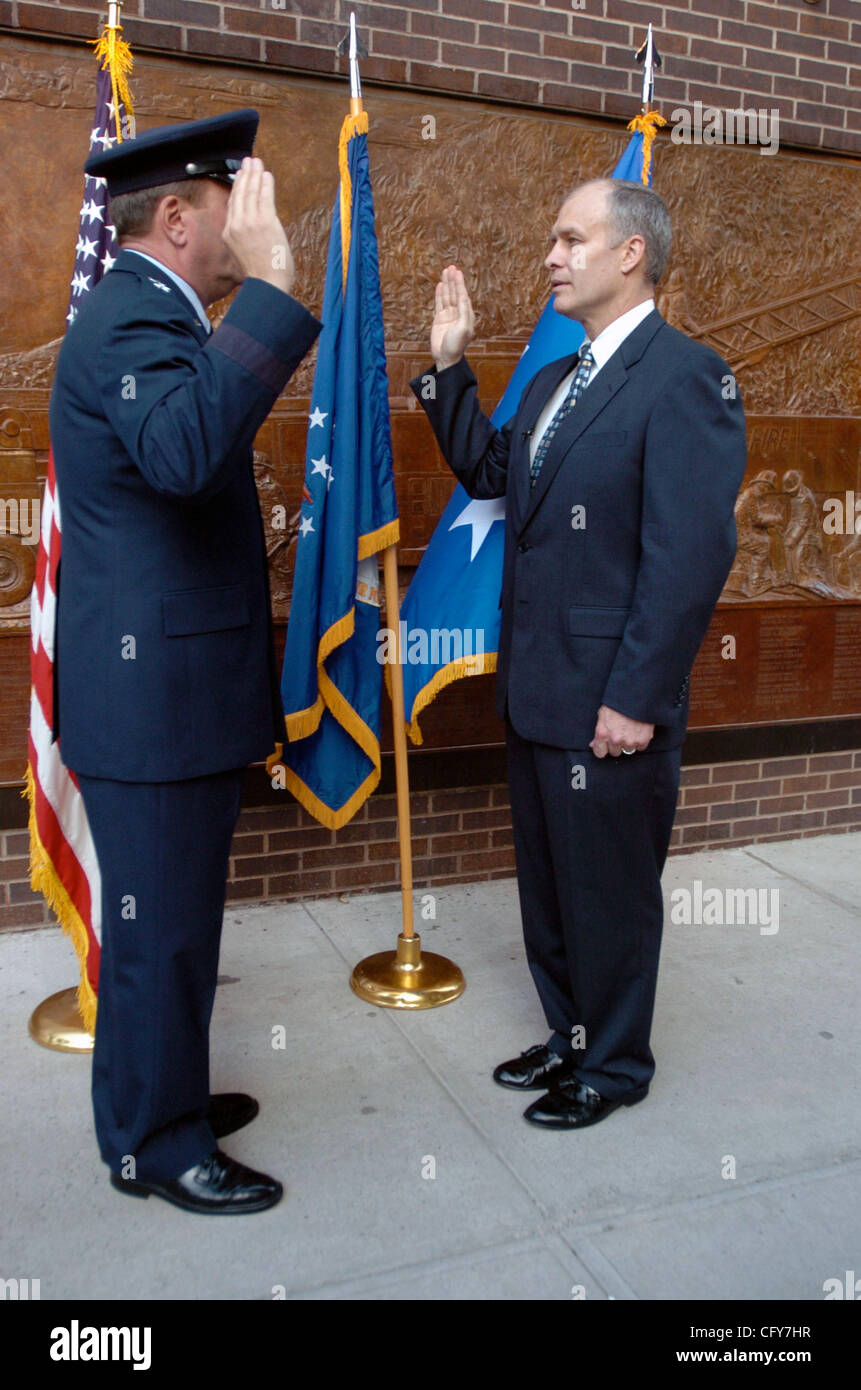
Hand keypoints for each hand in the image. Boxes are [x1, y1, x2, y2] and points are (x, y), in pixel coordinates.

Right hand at [223, 157, 293, 294]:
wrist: (268, 284)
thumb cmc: (261, 276)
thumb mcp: (243, 256)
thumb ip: (243, 240)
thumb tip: (250, 234)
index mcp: (228, 234)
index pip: (232, 205)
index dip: (237, 188)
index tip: (240, 177)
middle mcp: (236, 225)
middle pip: (239, 194)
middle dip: (244, 175)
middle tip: (248, 162)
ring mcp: (250, 222)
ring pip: (251, 191)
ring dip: (254, 173)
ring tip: (257, 162)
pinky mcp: (265, 221)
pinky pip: (265, 196)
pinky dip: (265, 183)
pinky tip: (267, 175)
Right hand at [431, 265, 474, 370]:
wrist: (445, 357)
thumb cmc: (456, 346)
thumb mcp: (464, 329)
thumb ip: (464, 312)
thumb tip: (462, 297)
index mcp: (467, 315)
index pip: (463, 296)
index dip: (460, 284)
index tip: (457, 273)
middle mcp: (458, 314)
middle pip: (455, 293)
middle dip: (453, 280)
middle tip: (451, 267)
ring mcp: (448, 316)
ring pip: (447, 296)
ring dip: (447, 284)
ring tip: (445, 271)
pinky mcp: (439, 319)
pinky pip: (439, 303)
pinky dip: (440, 294)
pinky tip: (440, 285)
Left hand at [590, 705, 653, 758]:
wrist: (635, 695)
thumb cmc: (617, 703)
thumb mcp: (602, 715)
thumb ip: (599, 732)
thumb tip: (594, 744)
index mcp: (603, 734)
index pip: (600, 753)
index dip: (603, 749)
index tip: (605, 746)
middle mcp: (615, 739)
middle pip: (615, 752)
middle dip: (617, 745)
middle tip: (620, 733)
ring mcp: (630, 741)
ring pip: (628, 750)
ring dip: (629, 742)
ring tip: (630, 730)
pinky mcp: (643, 740)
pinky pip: (640, 747)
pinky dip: (640, 741)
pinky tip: (638, 730)